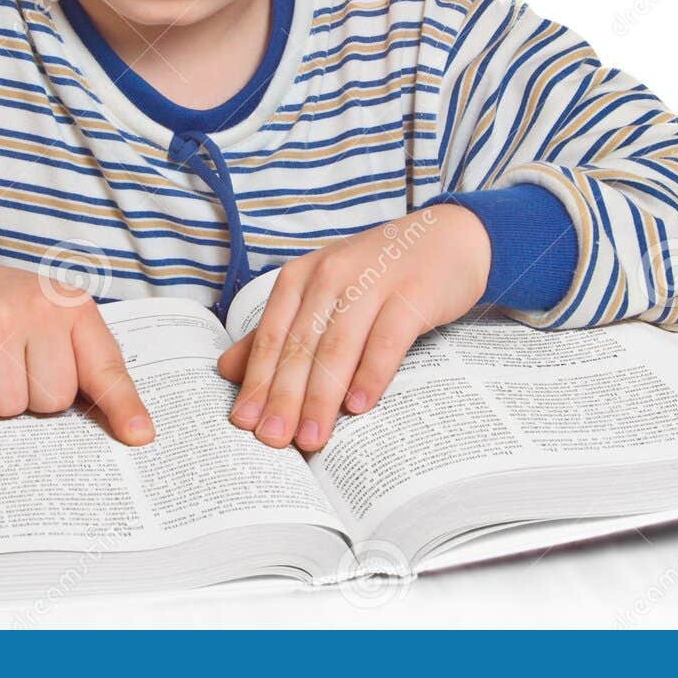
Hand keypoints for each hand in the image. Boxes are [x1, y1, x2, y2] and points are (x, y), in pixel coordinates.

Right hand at [0, 243, 153, 444]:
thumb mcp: (47, 322)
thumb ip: (80, 365)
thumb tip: (127, 429)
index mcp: (70, 307)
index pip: (105, 366)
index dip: (123, 405)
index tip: (140, 436)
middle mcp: (37, 309)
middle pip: (52, 401)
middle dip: (30, 396)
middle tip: (11, 363)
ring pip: (8, 408)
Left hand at [215, 205, 488, 451]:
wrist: (450, 236)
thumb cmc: (379, 272)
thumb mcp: (323, 291)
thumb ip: (279, 329)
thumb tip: (227, 369)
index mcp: (302, 276)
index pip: (271, 336)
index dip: (257, 381)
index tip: (244, 423)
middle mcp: (330, 275)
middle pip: (300, 346)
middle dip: (284, 398)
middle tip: (273, 441)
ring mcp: (372, 282)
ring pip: (338, 347)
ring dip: (322, 397)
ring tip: (311, 438)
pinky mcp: (412, 293)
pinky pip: (386, 339)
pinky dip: (371, 374)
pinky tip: (359, 406)